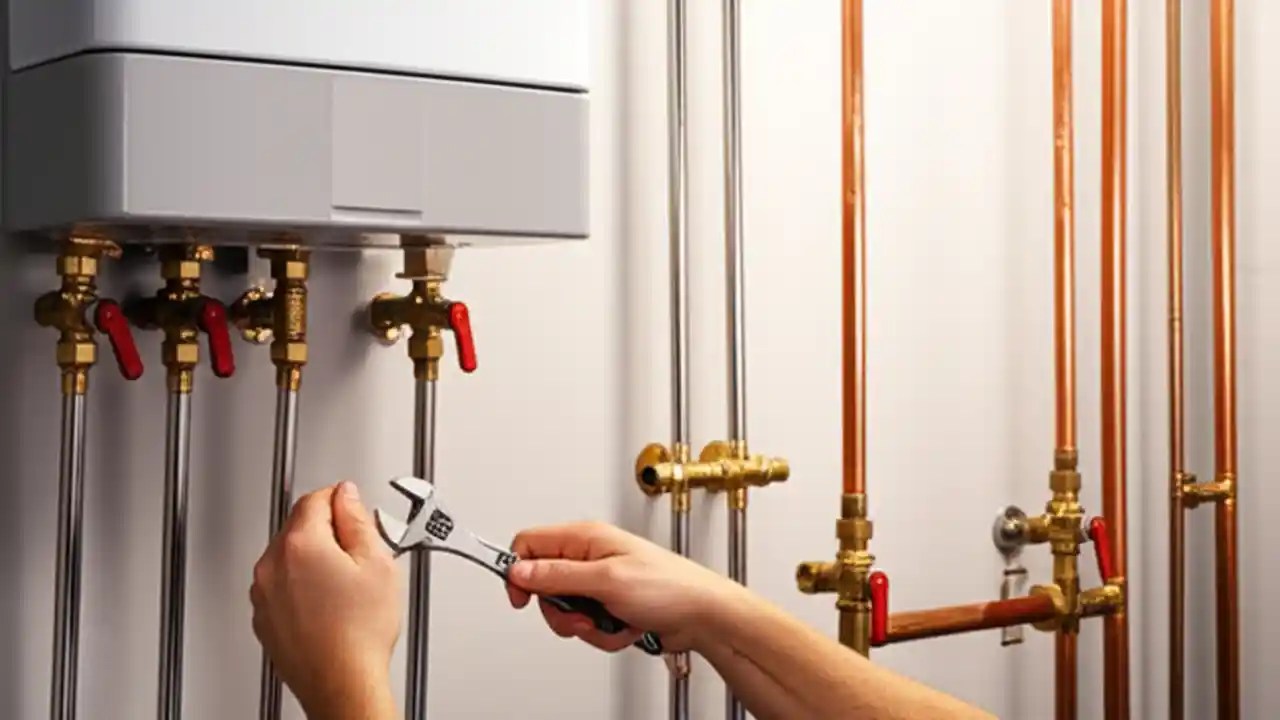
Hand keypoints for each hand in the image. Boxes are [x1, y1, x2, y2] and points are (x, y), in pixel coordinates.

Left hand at [250, 482, 401, 719]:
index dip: (340, 498)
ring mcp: (263, 594)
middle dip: (327, 531)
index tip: (353, 506)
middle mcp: (272, 566)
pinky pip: (281, 587)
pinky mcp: (264, 618)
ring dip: (312, 559)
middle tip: (358, 552)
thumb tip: (346, 498)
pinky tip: (330, 605)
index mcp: (300, 545)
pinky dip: (301, 588)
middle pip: (298, 527)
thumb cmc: (359, 633)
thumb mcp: (377, 562)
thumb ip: (358, 519)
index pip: (315, 498)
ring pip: (287, 557)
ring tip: (346, 585)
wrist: (342, 683)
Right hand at [505, 521, 739, 652]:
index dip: (518, 571)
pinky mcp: (609, 605)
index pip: (530, 544)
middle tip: (582, 616)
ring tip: (610, 622)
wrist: (702, 615)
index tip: (521, 597)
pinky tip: (625, 627)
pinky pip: (588, 626)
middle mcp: (590, 556)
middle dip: (562, 610)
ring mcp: (599, 582)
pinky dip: (605, 634)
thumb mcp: (606, 580)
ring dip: (587, 626)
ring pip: (566, 611)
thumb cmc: (669, 587)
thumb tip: (520, 570)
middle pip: (544, 585)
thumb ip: (558, 576)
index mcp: (585, 537)